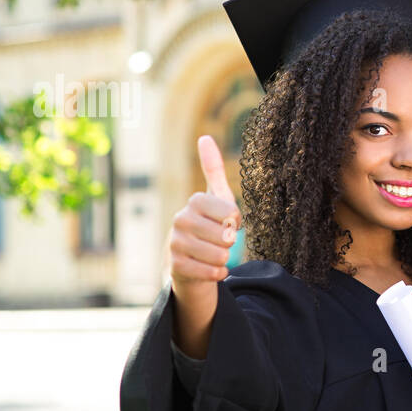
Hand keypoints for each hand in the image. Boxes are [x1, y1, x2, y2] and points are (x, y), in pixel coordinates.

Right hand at [169, 135, 241, 291]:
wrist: (190, 261)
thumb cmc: (209, 226)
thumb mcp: (217, 199)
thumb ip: (213, 171)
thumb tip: (204, 137)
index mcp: (194, 201)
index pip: (232, 213)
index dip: (236, 222)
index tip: (228, 223)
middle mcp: (180, 219)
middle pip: (226, 236)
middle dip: (230, 243)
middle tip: (220, 242)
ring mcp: (175, 243)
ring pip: (218, 255)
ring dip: (224, 259)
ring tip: (215, 254)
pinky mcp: (175, 266)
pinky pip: (210, 272)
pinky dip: (217, 273)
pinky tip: (213, 269)